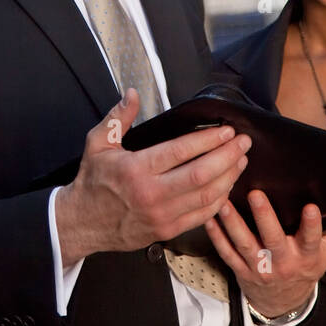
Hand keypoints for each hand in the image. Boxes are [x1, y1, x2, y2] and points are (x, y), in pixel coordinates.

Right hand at [55, 88, 249, 267]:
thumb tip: (132, 94)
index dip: (208, 139)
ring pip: (207, 196)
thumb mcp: (97, 144)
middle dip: (228, 156)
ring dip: (229, 176)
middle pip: (202, 175)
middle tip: (243, 142)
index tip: (226, 130)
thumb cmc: (92, 182)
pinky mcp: (168, 231)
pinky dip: (220, 200)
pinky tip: (228, 184)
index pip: (181, 152)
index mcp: (136, 170)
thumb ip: (117, 118)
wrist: (82, 224)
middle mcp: (152, 194)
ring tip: (241, 159)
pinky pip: (202, 216)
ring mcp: (162, 216)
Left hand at [205, 190, 325, 318]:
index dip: (311, 225)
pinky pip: (225, 252)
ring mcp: (260, 266)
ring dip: (233, 223)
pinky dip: (216, 236)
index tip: (309, 207)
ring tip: (224, 203)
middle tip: (256, 195)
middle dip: (265, 218)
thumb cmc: (309, 267)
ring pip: (244, 244)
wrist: (284, 302)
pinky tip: (208, 217)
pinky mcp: (240, 269)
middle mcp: (283, 261)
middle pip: (273, 239)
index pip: (312, 238)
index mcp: (308, 254)